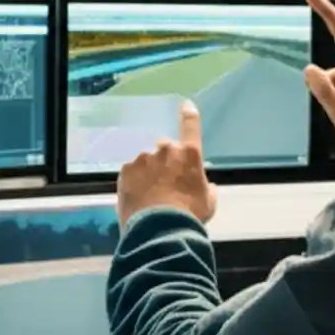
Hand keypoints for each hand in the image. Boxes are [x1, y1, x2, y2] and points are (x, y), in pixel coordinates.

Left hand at [117, 100, 217, 228]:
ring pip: (146, 162)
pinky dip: (134, 181)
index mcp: (189, 154)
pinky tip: (138, 198)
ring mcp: (143, 159)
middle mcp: (166, 150)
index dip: (189, 115)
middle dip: (165, 161)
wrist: (159, 230)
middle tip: (165, 183)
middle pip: (165, 149)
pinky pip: (131, 172)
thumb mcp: (208, 203)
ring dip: (148, 173)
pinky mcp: (125, 171)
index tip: (186, 105)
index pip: (191, 126)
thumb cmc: (189, 216)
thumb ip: (207, 189)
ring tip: (150, 196)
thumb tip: (208, 186)